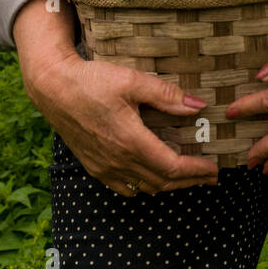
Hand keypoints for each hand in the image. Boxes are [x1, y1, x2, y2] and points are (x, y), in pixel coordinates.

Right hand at [25, 50, 219, 195]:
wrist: (52, 88)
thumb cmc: (91, 81)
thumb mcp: (132, 81)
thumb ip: (167, 94)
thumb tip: (198, 106)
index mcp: (130, 141)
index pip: (172, 167)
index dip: (196, 170)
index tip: (215, 169)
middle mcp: (118, 161)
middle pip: (162, 182)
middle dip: (190, 181)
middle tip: (211, 177)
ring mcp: (104, 167)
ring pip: (144, 187)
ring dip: (169, 185)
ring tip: (188, 177)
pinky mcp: (94, 166)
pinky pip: (124, 187)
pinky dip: (144, 186)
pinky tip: (153, 177)